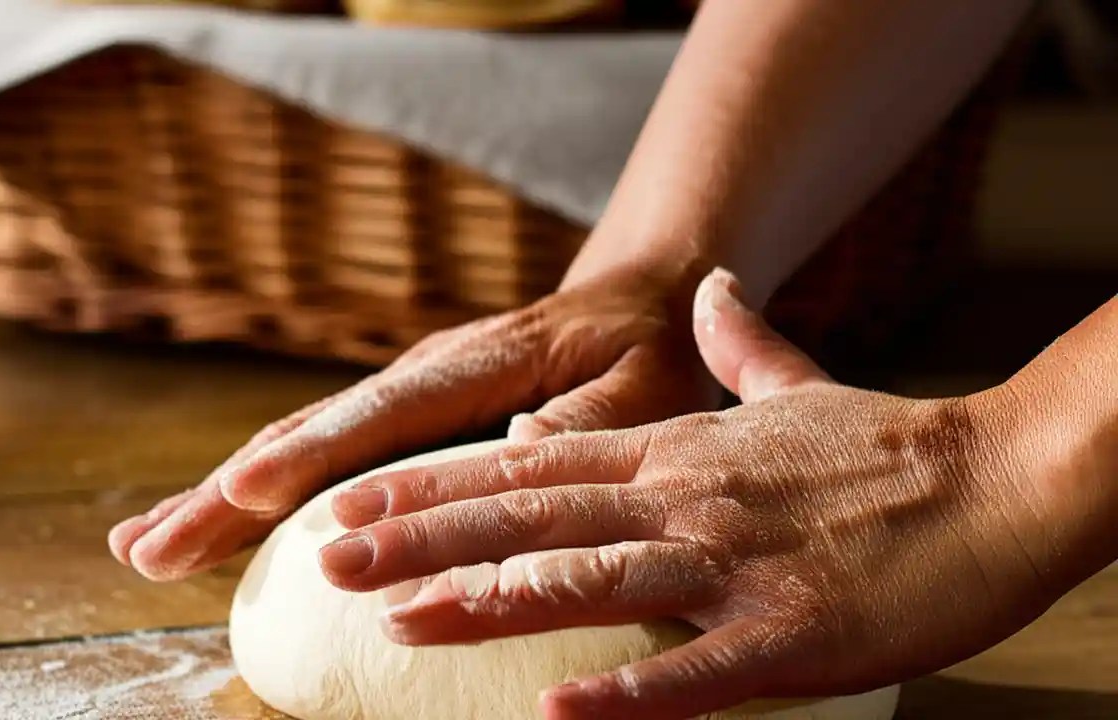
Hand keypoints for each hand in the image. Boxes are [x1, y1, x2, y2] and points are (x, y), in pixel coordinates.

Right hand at [108, 266, 720, 579]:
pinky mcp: (401, 418)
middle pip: (307, 432)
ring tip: (141, 547)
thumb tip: (512, 440)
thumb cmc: (647, 349)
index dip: (310, 457)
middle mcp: (422, 374)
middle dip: (225, 493)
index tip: (240, 495)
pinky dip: (259, 493)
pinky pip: (319, 454)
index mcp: (476, 365)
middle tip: (144, 551)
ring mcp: (403, 394)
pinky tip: (212, 524)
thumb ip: (587, 416)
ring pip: (296, 444)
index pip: (380, 414)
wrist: (637, 300)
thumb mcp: (646, 384)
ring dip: (219, 497)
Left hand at [320, 269, 1105, 719]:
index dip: (437, 485)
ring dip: (489, 601)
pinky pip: (689, 674)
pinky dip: (620, 695)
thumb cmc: (890, 444)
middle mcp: (683, 498)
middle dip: (423, 537)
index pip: (531, 463)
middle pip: (530, 517)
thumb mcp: (794, 385)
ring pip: (587, 581)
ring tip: (400, 619)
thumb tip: (714, 285)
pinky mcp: (787, 636)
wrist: (1001, 477)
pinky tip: (551, 714)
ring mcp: (730, 566)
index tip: (358, 502)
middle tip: (331, 558)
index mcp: (675, 450)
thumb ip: (739, 342)